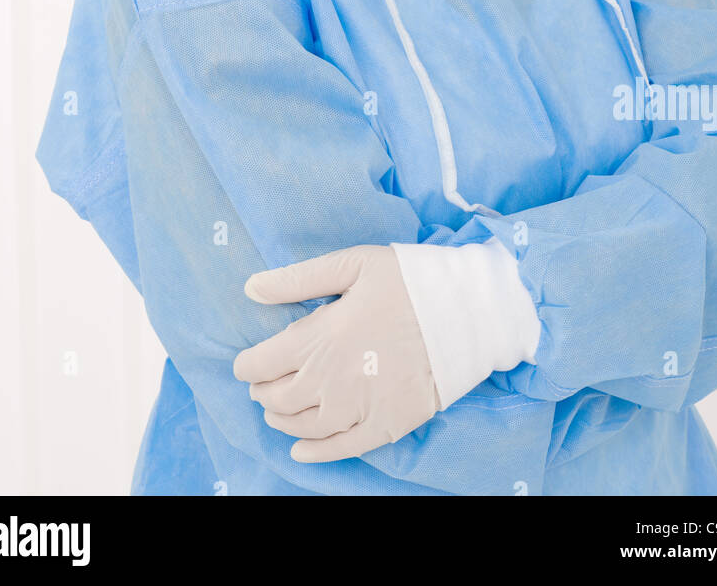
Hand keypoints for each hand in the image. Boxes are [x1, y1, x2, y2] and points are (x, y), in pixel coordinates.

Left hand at [233, 244, 440, 462]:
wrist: (469, 311)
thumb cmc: (410, 280)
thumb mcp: (353, 264)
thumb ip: (298, 279)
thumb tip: (251, 289)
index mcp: (320, 337)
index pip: (261, 364)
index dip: (247, 366)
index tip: (247, 364)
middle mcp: (331, 379)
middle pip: (278, 399)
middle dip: (263, 393)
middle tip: (262, 386)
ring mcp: (359, 407)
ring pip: (303, 426)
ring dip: (282, 421)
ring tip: (277, 413)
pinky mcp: (386, 425)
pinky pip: (341, 449)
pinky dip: (315, 453)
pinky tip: (301, 451)